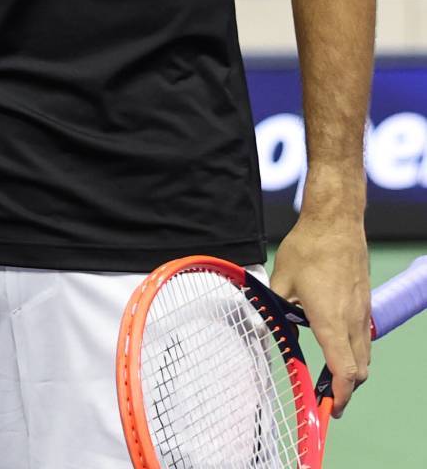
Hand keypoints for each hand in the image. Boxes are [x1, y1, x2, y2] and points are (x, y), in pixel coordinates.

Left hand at [271, 213, 370, 412]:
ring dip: (350, 371)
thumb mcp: (281, 281)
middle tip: (326, 398)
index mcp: (331, 321)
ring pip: (364, 355)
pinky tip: (334, 346)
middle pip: (359, 370)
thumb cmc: (308, 249)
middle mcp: (353, 322)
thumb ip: (275, 308)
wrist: (336, 223)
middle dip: (345, 390)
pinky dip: (354, 352)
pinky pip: (363, 337)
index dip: (338, 395)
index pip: (344, 371)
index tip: (328, 408)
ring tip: (329, 378)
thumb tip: (266, 326)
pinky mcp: (364, 304)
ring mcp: (362, 313)